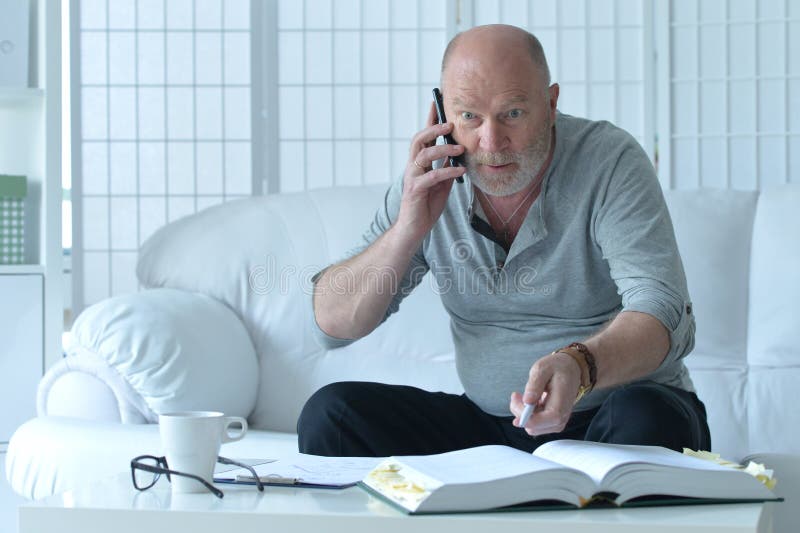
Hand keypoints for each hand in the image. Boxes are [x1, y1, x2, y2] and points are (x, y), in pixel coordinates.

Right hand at [394, 102, 466, 241]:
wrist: (414, 228)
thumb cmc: (425, 206)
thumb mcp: (441, 184)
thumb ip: (447, 169)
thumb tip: (459, 157)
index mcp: (419, 163)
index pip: (424, 137)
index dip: (430, 119)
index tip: (437, 101)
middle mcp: (413, 167)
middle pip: (419, 140)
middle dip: (433, 128)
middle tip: (450, 124)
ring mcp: (412, 177)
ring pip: (423, 155)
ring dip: (442, 148)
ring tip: (460, 148)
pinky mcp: (415, 190)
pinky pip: (432, 176)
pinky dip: (448, 171)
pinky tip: (461, 170)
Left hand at [510, 351, 581, 435]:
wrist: (572, 369)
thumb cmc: (558, 367)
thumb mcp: (543, 368)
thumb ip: (535, 385)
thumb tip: (527, 401)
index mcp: (560, 406)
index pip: (539, 421)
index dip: (523, 416)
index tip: (516, 400)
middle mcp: (560, 419)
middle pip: (533, 427)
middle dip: (520, 412)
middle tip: (517, 394)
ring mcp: (557, 422)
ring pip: (532, 428)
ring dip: (523, 413)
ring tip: (524, 395)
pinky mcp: (553, 421)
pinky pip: (535, 424)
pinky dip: (528, 414)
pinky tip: (530, 400)